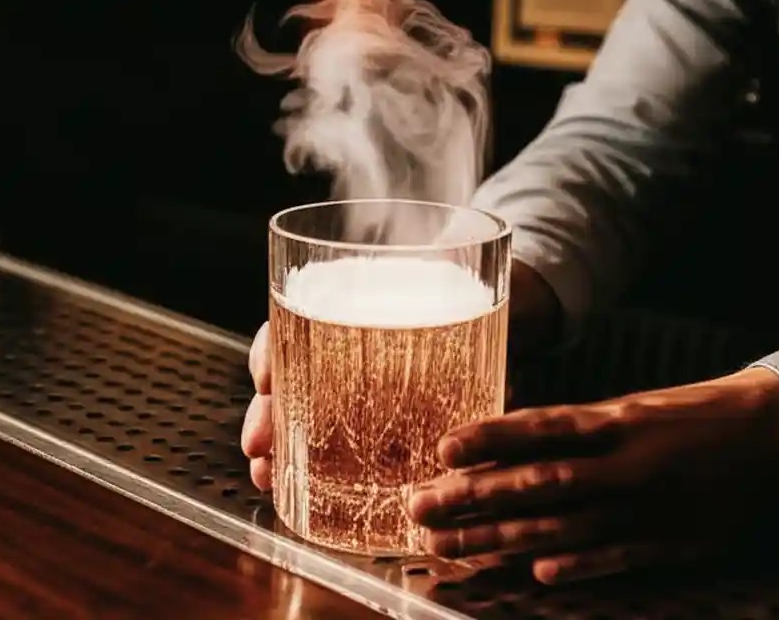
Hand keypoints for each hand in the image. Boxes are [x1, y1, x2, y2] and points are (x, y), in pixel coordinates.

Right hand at [240, 260, 561, 491]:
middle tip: (259, 448)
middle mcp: (347, 342)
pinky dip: (306, 463)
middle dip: (266, 413)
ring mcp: (357, 382)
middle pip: (289, 373)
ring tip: (265, 476)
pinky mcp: (380, 418)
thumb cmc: (492, 291)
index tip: (266, 381)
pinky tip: (292, 487)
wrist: (519, 306)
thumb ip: (486, 319)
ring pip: (299, 409)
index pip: (297, 319)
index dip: (273, 351)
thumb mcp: (482, 291)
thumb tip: (507, 357)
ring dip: (276, 444)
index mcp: (359, 302)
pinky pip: (332, 439)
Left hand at [407, 368, 778, 583]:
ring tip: (450, 545)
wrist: (773, 430)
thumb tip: (510, 445)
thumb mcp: (631, 408)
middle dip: (474, 498)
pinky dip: (581, 564)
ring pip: (564, 524)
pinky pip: (619, 555)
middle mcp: (623, 461)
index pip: (538, 430)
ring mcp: (647, 503)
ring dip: (502, 538)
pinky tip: (539, 573)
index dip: (489, 439)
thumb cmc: (690, 416)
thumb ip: (576, 431)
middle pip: (537, 482)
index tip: (442, 449)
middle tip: (420, 508)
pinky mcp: (674, 539)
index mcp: (613, 420)